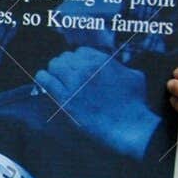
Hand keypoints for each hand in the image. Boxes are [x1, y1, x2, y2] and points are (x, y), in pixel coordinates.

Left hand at [36, 47, 158, 159]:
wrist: (127, 125)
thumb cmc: (135, 104)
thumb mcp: (135, 76)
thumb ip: (120, 67)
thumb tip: (114, 65)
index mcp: (102, 61)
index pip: (80, 52)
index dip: (78, 60)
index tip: (78, 68)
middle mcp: (87, 69)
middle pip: (66, 57)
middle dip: (66, 65)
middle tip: (66, 75)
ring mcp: (75, 83)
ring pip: (55, 65)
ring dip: (54, 70)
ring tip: (55, 77)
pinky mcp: (66, 99)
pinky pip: (46, 80)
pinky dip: (43, 78)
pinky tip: (44, 79)